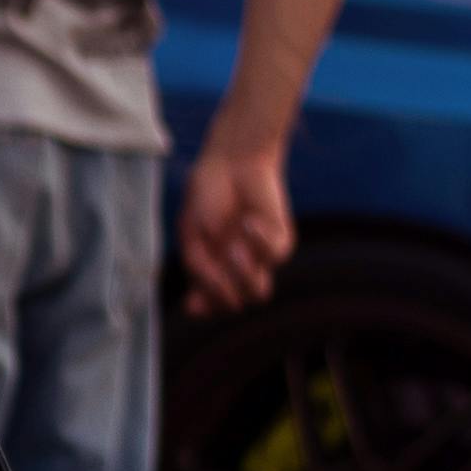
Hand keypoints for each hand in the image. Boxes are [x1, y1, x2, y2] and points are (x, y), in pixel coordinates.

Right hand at [178, 143, 295, 311]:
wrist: (232, 160)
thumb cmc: (206, 196)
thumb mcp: (190, 232)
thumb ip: (197, 265)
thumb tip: (200, 298)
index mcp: (209, 271)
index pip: (209, 306)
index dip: (204, 309)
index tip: (193, 301)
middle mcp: (235, 270)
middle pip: (235, 305)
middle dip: (223, 293)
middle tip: (215, 268)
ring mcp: (258, 259)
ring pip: (259, 293)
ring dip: (243, 275)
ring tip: (233, 247)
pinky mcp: (280, 242)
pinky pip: (275, 257)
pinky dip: (260, 241)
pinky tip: (249, 220)